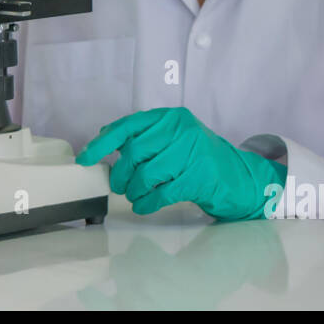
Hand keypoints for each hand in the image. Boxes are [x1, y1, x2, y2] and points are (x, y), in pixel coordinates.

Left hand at [75, 107, 286, 219]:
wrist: (239, 178)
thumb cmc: (199, 158)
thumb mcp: (173, 138)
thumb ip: (143, 135)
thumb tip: (103, 136)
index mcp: (170, 117)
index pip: (127, 126)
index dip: (101, 143)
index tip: (84, 158)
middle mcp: (181, 130)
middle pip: (134, 154)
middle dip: (121, 174)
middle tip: (120, 186)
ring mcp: (193, 153)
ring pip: (146, 175)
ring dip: (134, 191)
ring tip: (135, 196)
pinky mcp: (200, 178)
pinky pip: (162, 193)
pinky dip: (147, 203)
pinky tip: (144, 205)